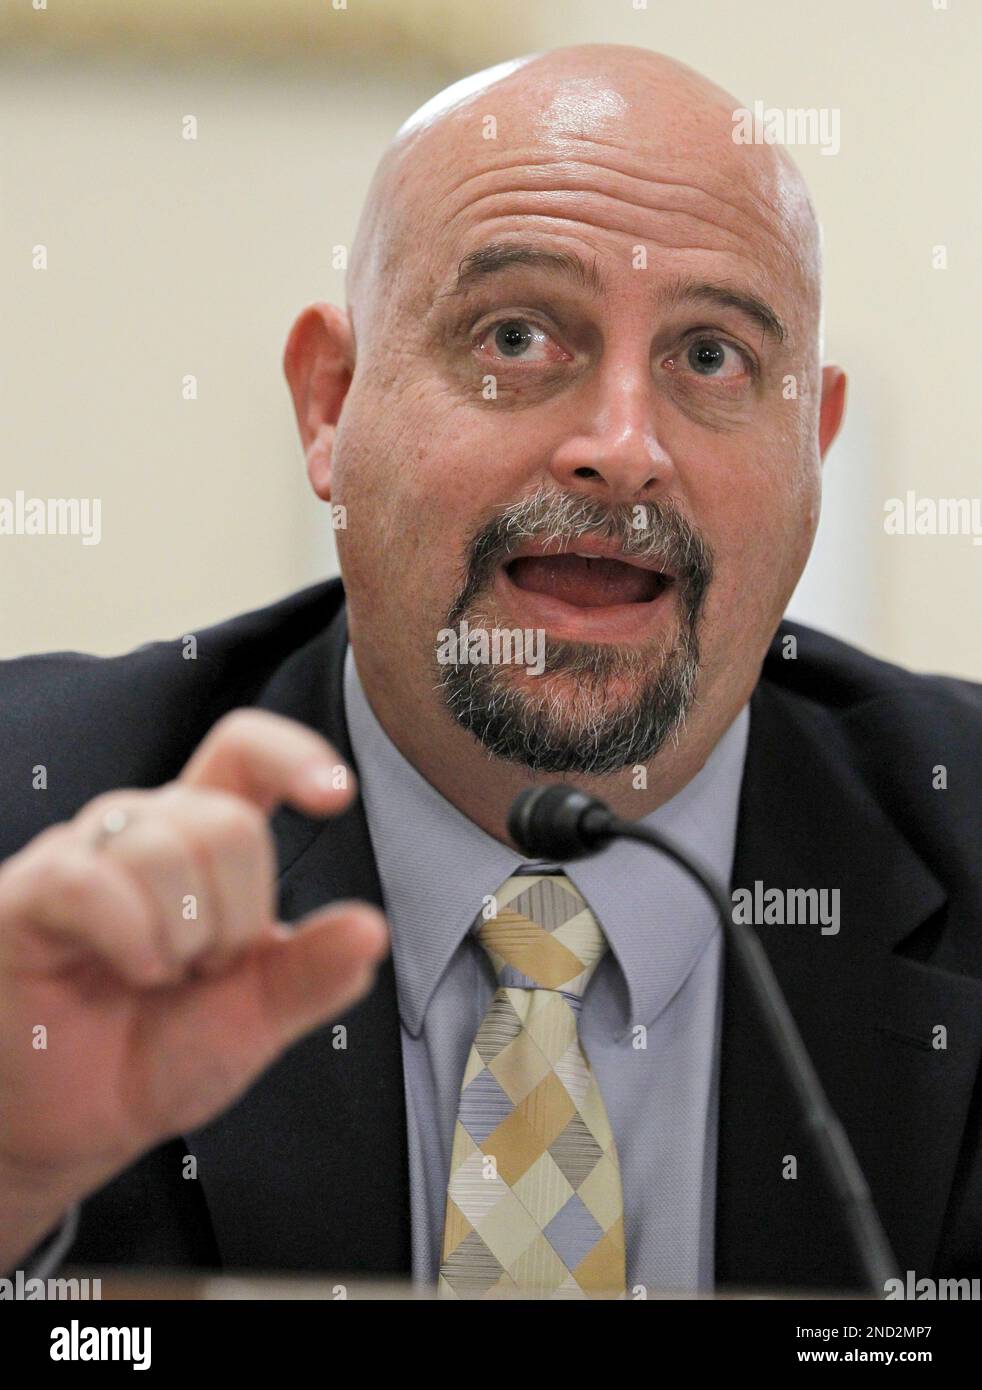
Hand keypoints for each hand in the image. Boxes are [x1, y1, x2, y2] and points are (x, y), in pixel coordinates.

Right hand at [0, 709, 387, 1260]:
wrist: (70, 1125)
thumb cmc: (153, 1054)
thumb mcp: (254, 1020)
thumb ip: (312, 974)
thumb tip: (371, 929)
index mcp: (204, 843)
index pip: (246, 753)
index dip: (294, 755)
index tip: (336, 796)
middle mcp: (144, 832)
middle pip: (228, 821)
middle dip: (238, 919)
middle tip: (205, 971)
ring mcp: (82, 857)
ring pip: (165, 849)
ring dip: (183, 939)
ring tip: (158, 979)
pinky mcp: (29, 893)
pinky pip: (92, 882)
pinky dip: (132, 939)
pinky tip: (134, 972)